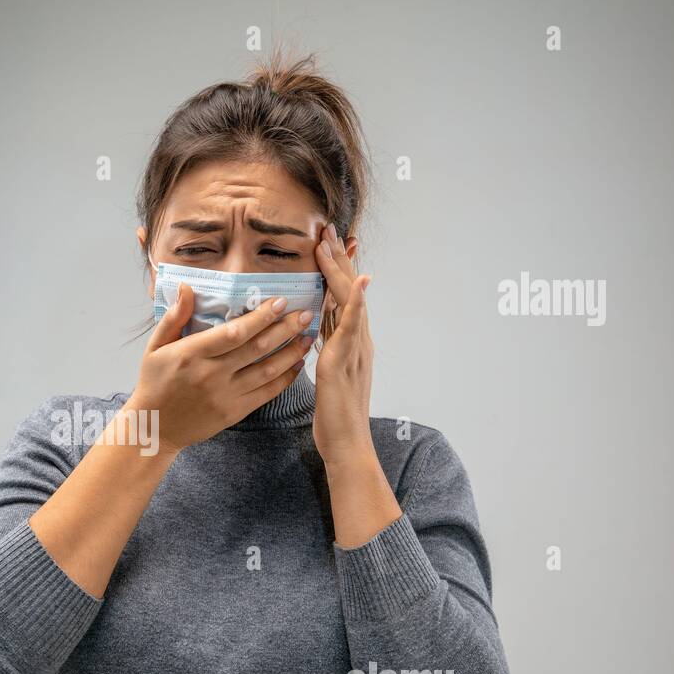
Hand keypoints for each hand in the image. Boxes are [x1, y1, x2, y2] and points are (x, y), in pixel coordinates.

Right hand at [129, 283, 314, 454]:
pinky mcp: (234, 412)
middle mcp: (211, 375)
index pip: (233, 332)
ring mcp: (225, 396)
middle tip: (305, 314)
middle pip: (256, 348)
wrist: (155, 428)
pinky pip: (266, 393)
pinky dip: (285, 378)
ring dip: (292, 352)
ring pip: (267, 370)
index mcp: (191, 354)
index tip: (280, 302)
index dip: (260, 317)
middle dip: (285, 329)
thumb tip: (187, 288)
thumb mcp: (155, 347)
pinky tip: (298, 364)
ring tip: (309, 337)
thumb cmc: (154, 383)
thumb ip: (174, 317)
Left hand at [312, 221, 375, 465]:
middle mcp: (358, 341)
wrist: (347, 444)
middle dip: (341, 259)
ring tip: (333, 242)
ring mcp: (354, 350)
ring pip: (352, 301)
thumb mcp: (328, 373)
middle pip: (351, 290)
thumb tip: (315, 328)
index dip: (338, 269)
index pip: (345, 296)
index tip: (329, 243)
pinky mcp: (345, 362)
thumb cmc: (334, 414)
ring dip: (343, 270)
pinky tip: (357, 284)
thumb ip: (325, 348)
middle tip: (331, 229)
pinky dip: (355, 304)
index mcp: (350, 342)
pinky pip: (351, 328)